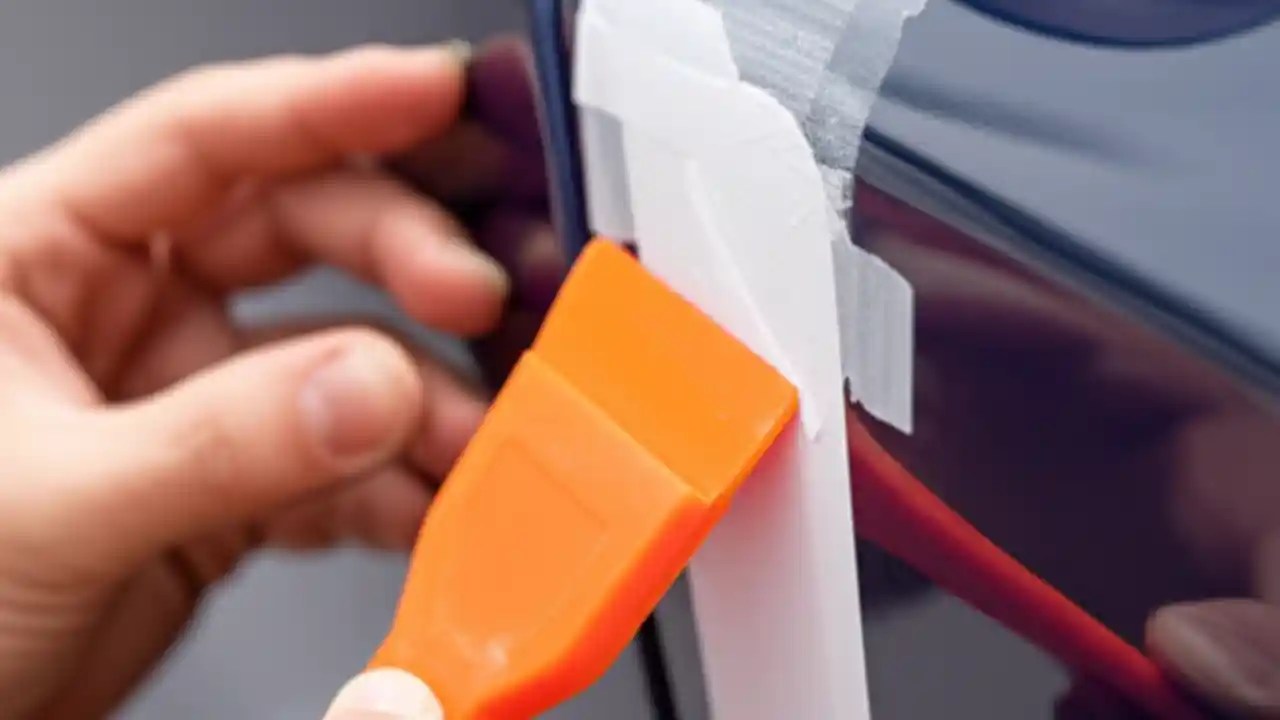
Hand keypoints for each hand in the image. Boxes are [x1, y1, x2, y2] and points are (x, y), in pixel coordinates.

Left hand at [0, 44, 511, 718]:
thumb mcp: (51, 501)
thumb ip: (219, 442)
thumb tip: (368, 390)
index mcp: (45, 253)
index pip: (205, 139)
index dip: (330, 103)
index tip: (434, 89)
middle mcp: (130, 305)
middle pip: (306, 230)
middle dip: (405, 258)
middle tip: (473, 292)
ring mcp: (194, 392)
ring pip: (345, 354)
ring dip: (420, 396)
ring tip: (470, 432)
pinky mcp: (239, 480)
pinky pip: (347, 459)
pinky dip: (402, 482)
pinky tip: (433, 500)